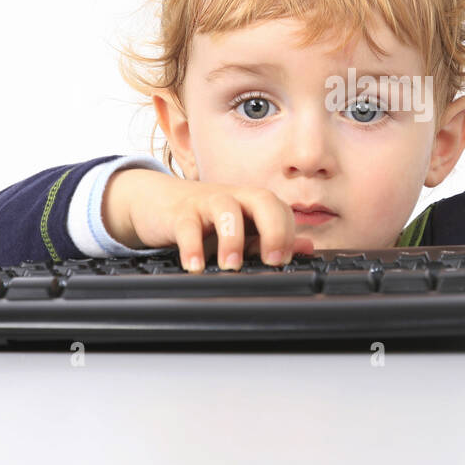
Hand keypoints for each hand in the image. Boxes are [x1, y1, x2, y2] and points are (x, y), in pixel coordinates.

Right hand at [107, 170, 314, 271]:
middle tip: (272, 261)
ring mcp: (206, 202)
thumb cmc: (206, 219)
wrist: (159, 203)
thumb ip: (270, 238)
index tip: (283, 261)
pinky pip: (187, 225)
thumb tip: (305, 248)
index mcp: (253, 202)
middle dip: (273, 229)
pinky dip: (191, 247)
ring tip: (231, 265)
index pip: (282, 211)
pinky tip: (195, 266)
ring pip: (226, 209)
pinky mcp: (179, 212)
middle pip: (263, 200)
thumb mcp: (241, 229)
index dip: (288, 234)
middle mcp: (234, 197)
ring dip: (232, 238)